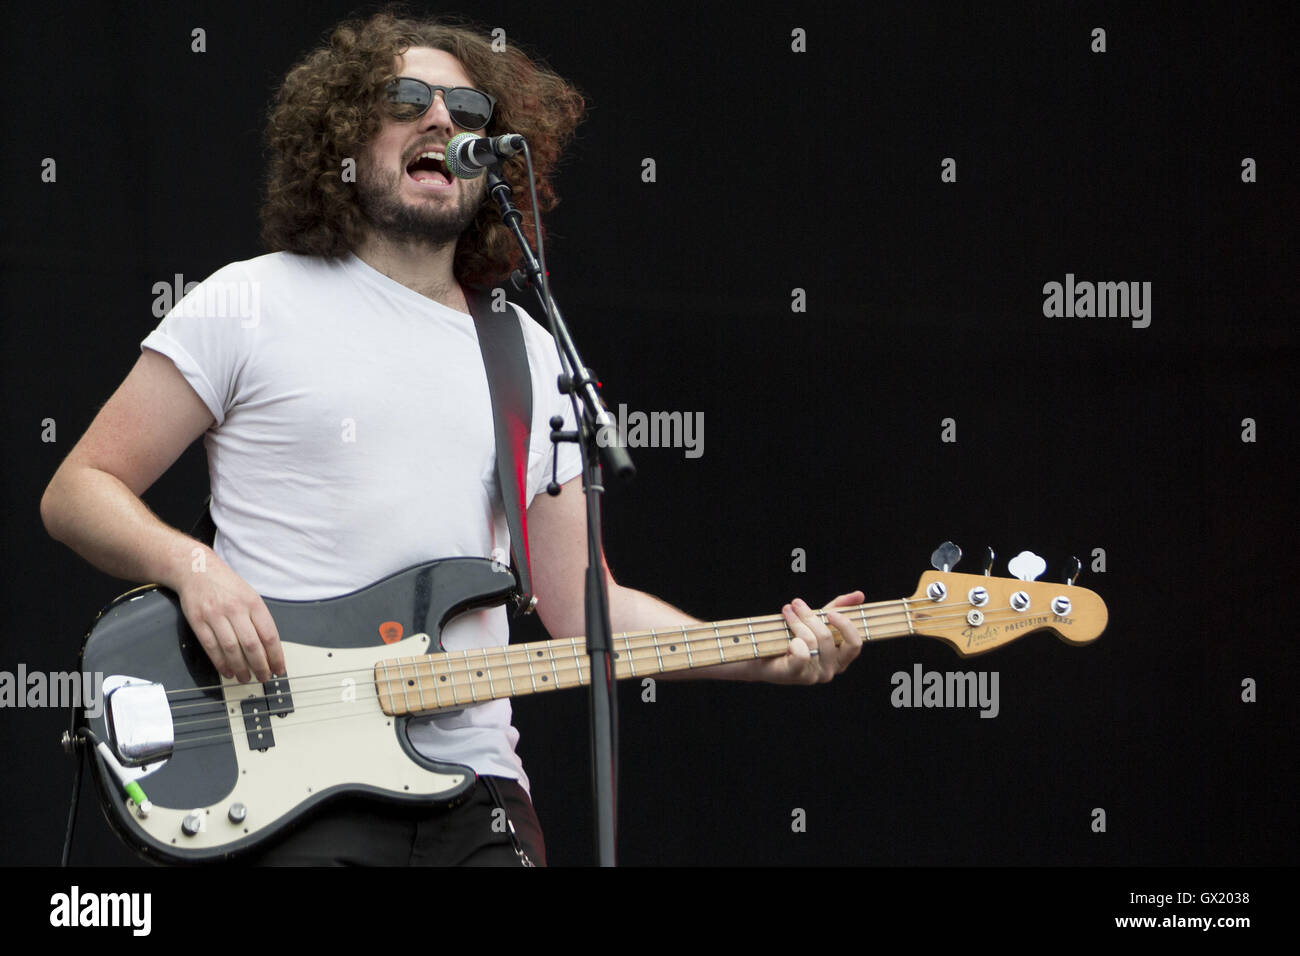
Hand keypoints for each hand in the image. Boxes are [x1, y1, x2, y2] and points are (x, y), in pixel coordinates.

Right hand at [174, 550, 284, 682]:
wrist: (197, 570)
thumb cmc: (226, 585)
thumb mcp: (250, 595)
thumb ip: (259, 619)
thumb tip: (269, 647)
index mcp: (253, 603)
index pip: (269, 635)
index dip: (276, 656)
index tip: (279, 668)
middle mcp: (235, 609)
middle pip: (252, 645)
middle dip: (260, 666)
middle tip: (264, 677)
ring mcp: (215, 615)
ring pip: (232, 649)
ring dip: (241, 668)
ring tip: (246, 678)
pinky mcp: (198, 621)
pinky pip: (211, 647)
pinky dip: (220, 663)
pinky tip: (227, 671)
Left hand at [750, 591, 864, 684]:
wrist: (762, 656)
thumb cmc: (794, 637)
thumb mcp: (817, 620)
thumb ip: (839, 607)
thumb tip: (860, 595)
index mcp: (840, 659)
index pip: (855, 644)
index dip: (845, 625)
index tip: (829, 612)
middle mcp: (830, 670)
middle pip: (827, 637)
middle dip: (809, 616)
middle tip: (795, 603)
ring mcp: (814, 675)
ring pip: (811, 641)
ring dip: (796, 622)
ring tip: (786, 612)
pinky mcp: (797, 675)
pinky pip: (801, 654)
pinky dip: (793, 642)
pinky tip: (786, 639)